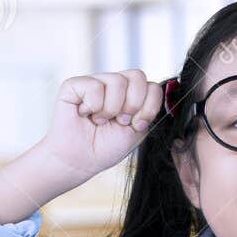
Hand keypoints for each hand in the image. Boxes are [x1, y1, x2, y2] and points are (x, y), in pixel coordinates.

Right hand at [40, 69, 164, 180]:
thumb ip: (150, 109)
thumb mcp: (137, 130)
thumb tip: (161, 87)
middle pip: (137, 76)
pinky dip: (92, 106)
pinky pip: (95, 87)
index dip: (148, 107)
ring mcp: (95, 81)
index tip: (136, 125)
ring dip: (110, 109)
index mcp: (132, 94)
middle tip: (119, 121)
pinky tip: (85, 114)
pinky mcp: (75, 84)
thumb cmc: (106, 147)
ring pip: (117, 81)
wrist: (81, 160)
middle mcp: (114, 84)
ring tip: (100, 120)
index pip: (152, 86)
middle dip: (132, 105)